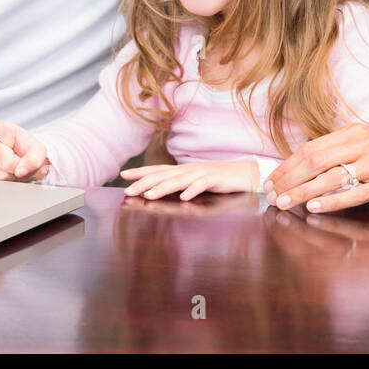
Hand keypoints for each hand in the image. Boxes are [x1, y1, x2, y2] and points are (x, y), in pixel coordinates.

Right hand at [0, 117, 49, 181]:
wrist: (20, 160)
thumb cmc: (27, 151)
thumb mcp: (38, 151)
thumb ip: (34, 159)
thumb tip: (20, 172)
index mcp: (5, 130)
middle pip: (6, 163)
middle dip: (17, 168)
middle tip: (19, 163)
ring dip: (10, 177)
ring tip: (11, 168)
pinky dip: (2, 184)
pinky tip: (4, 173)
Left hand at [120, 161, 260, 199]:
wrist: (244, 173)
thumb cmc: (218, 179)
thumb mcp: (194, 180)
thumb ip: (178, 184)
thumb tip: (158, 190)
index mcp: (183, 170)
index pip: (158, 169)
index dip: (141, 172)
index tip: (124, 175)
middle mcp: (189, 170)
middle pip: (163, 175)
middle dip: (144, 182)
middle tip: (128, 191)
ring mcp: (201, 173)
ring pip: (178, 180)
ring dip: (163, 188)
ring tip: (149, 196)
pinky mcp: (215, 179)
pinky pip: (202, 185)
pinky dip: (192, 191)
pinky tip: (183, 198)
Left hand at [264, 124, 368, 213]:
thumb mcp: (364, 148)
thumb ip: (336, 153)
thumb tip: (297, 168)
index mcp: (355, 132)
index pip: (312, 148)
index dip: (288, 165)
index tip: (271, 180)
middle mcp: (366, 143)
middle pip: (316, 161)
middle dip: (289, 179)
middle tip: (271, 195)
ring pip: (331, 177)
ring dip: (303, 192)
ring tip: (284, 203)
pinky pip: (354, 193)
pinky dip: (331, 201)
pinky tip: (314, 207)